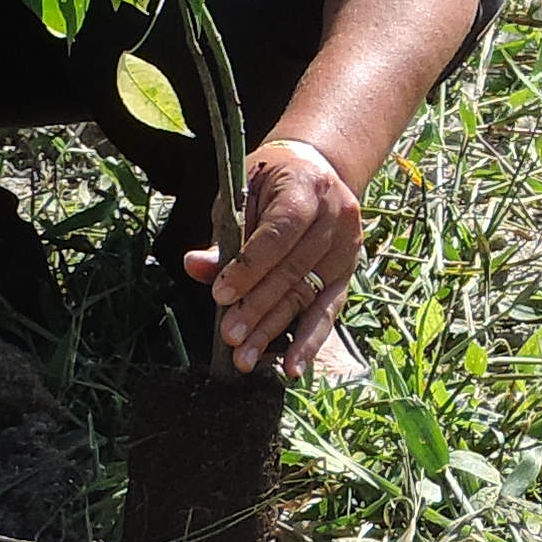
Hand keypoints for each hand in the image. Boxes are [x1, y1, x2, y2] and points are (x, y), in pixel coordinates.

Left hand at [191, 136, 362, 375]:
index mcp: (307, 187)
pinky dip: (309, 343)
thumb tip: (194, 266)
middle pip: (292, 272)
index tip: (221, 296)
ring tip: (246, 359)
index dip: (250, 267)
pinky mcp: (347, 274)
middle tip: (229, 337)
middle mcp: (335, 218)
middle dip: (257, 308)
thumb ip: (223, 236)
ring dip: (274, 331)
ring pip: (305, 296)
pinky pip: (327, 312)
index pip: (279, 234)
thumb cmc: (268, 183)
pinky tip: (293, 368)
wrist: (315, 172)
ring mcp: (346, 249)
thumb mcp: (241, 197)